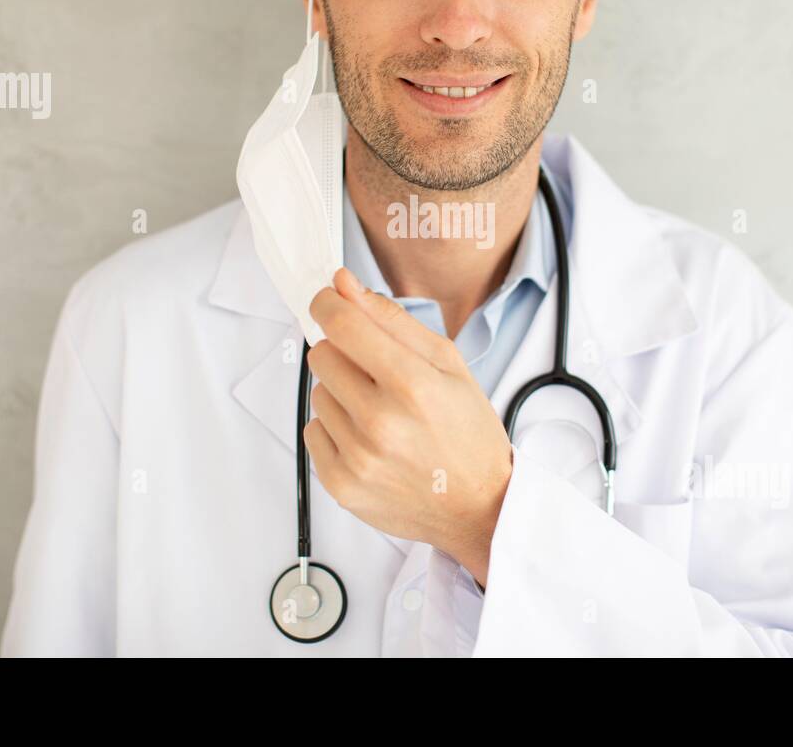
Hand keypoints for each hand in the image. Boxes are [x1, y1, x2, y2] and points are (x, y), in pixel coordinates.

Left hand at [304, 267, 512, 586]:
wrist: (478, 507)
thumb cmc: (467, 432)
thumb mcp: (447, 364)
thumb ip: (392, 319)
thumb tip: (343, 285)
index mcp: (412, 385)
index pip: (342, 324)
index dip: (328, 304)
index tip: (329, 301)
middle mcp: (381, 422)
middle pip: (322, 355)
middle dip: (344, 353)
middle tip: (376, 373)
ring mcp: (357, 458)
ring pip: (317, 393)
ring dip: (342, 394)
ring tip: (381, 413)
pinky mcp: (341, 485)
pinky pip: (313, 431)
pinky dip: (336, 429)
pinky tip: (369, 439)